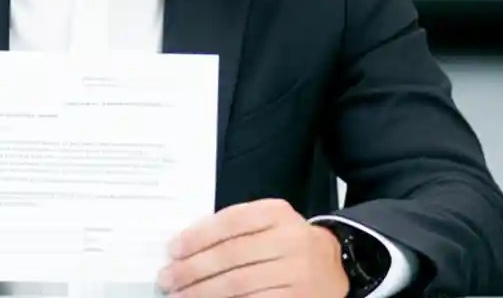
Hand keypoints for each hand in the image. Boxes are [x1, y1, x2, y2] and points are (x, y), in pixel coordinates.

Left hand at [158, 198, 348, 296]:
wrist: (335, 267)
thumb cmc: (288, 244)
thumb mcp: (268, 224)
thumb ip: (234, 230)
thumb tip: (184, 248)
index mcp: (277, 213)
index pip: (231, 221)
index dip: (198, 237)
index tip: (173, 250)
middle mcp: (290, 239)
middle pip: (231, 255)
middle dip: (193, 270)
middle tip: (168, 278)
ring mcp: (296, 271)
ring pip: (238, 284)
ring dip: (203, 293)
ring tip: (180, 296)